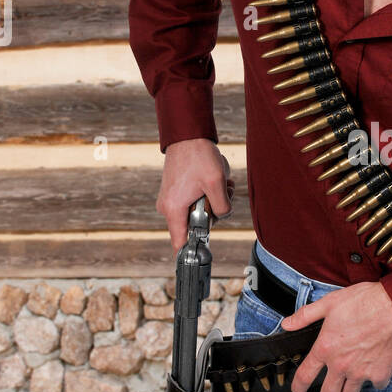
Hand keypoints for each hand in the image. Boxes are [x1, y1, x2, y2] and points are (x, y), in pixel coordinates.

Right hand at [156, 138, 234, 253]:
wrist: (187, 135)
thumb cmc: (199, 157)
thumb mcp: (217, 184)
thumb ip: (222, 207)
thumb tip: (223, 215)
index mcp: (174, 210)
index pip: (179, 244)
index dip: (191, 252)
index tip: (203, 256)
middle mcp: (168, 207)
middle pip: (194, 226)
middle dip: (213, 213)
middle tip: (222, 194)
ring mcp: (170, 199)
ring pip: (198, 212)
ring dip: (213, 200)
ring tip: (220, 182)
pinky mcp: (175, 192)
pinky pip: (194, 201)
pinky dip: (207, 193)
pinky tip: (215, 179)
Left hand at [280, 282, 391, 391]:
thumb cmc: (364, 301)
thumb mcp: (330, 302)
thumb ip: (306, 315)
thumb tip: (286, 324)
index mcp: (326, 348)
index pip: (305, 376)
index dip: (298, 387)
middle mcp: (341, 365)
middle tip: (332, 384)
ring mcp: (361, 372)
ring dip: (349, 388)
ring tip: (353, 377)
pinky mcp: (381, 374)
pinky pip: (375, 386)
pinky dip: (374, 380)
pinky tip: (375, 368)